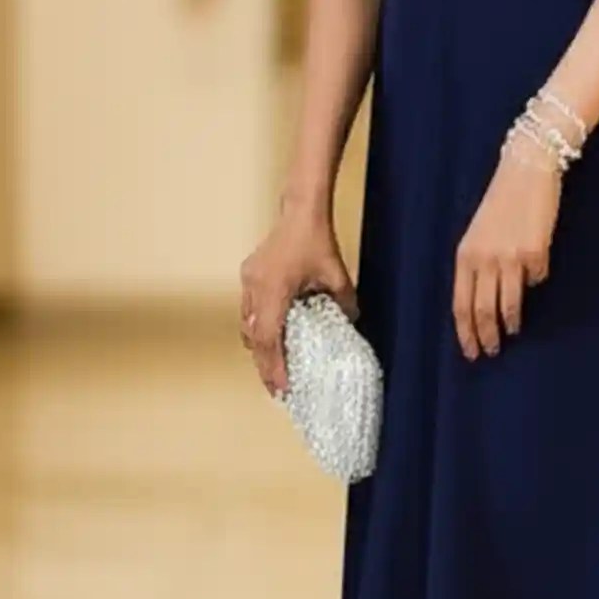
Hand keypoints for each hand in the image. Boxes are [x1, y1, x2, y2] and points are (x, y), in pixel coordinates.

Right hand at [240, 196, 356, 395]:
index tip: (282, 388)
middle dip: (265, 365)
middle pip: (254, 337)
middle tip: (276, 388)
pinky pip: (249, 309)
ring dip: (259, 347)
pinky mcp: (249, 274)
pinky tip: (271, 338)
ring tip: (272, 368)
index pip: (270, 338)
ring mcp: (249, 280)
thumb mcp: (338, 276)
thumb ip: (345, 304)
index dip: (274, 366)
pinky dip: (258, 327)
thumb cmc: (318, 241)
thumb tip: (350, 325)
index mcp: (275, 290)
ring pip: (248, 324)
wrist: (300, 209)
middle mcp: (256, 288)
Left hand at [453, 149, 560, 359]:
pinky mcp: (535, 253)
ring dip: (511, 321)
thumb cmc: (502, 202)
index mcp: (465, 255)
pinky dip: (537, 279)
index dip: (465, 332)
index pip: (460, 304)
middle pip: (482, 310)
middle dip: (486, 336)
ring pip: (509, 304)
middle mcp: (484, 259)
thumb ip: (478, 265)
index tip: (470, 351)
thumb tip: (486, 297)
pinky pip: (537, 278)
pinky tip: (536, 271)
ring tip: (512, 329)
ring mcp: (510, 257)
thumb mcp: (478, 234)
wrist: (526, 170)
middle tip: (490, 352)